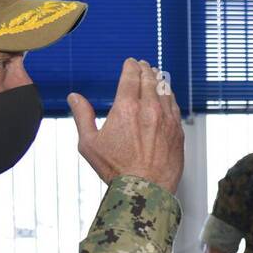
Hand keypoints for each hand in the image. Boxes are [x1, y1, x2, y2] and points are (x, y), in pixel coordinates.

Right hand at [68, 58, 184, 192]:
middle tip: (143, 65)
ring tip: (155, 76)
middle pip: (150, 79)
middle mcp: (149, 109)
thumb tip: (74, 98)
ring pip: (165, 90)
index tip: (130, 62)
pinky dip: (169, 96)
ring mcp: (166, 119)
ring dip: (159, 80)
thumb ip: (82, 116)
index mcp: (127, 108)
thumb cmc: (117, 170)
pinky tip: (167, 97)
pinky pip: (175, 106)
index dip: (130, 65)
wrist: (145, 190)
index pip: (131, 76)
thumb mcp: (90, 144)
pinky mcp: (177, 131)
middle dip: (145, 69)